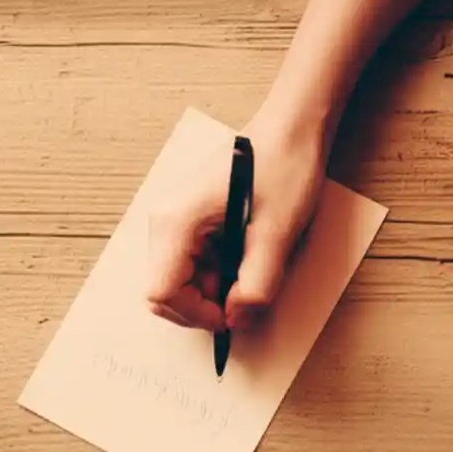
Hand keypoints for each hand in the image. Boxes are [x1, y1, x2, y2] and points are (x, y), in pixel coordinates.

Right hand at [146, 112, 324, 331]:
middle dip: (204, 303)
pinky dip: (218, 270)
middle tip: (244, 296)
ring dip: (214, 286)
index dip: (197, 314)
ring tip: (250, 267)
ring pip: (180, 278)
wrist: (291, 131)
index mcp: (177, 221)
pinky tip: (245, 254)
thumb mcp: (276, 236)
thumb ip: (255, 287)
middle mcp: (166, 219)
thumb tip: (237, 320)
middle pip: (166, 289)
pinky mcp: (190, 219)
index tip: (232, 315)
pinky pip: (193, 261)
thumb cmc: (282, 168)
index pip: (162, 292)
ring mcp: (175, 218)